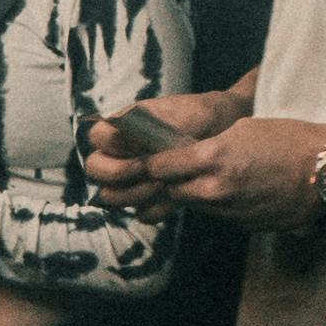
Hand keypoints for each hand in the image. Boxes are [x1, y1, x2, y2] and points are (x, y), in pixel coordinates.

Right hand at [88, 89, 248, 206]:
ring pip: (111, 195)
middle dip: (120, 176)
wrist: (229, 134)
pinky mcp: (151, 197)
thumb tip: (121, 129)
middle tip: (152, 175)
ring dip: (135, 195)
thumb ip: (153, 122)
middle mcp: (122, 151)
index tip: (141, 154)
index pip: (97, 137)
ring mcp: (133, 177)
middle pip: (96, 170)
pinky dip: (155, 210)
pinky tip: (175, 200)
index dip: (112, 148)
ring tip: (165, 187)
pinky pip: (140, 212)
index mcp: (124, 125)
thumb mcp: (186, 114)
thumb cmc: (206, 117)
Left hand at [128, 112, 325, 233]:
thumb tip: (186, 153)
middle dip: (171, 181)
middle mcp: (216, 189)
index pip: (160, 168)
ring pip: (196, 205)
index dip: (154, 163)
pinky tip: (237, 190)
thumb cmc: (288, 139)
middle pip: (172, 191)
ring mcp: (230, 211)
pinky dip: (221, 205)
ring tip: (211, 177)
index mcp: (212, 159)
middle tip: (178, 169)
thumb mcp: (242, 129)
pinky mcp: (245, 225)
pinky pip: (221, 215)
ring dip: (195, 193)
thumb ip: (208, 145)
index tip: (153, 158)